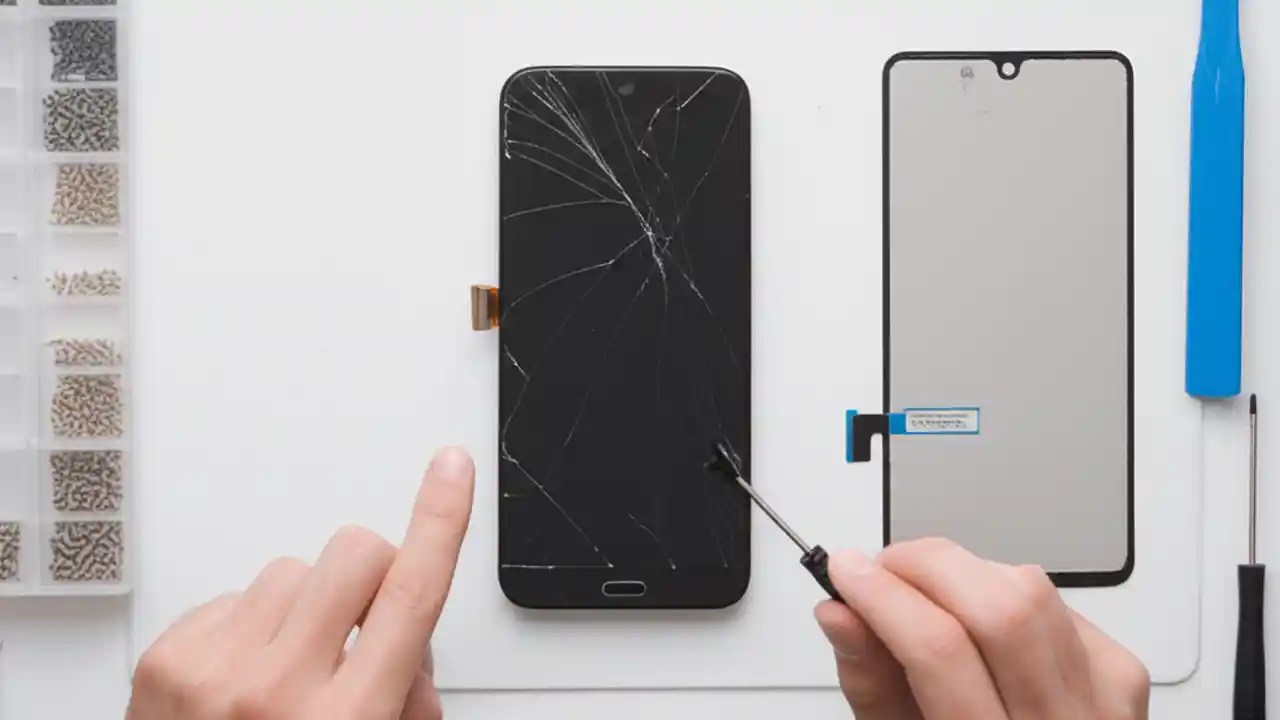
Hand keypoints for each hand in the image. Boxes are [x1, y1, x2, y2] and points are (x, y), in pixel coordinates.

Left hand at [126, 447, 475, 719]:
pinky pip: (235, 593)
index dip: (441, 523)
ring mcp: (214, 671)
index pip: (411, 598)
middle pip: (354, 555)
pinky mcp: (168, 658)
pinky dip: (251, 624)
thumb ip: (406, 700)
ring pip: (292, 568)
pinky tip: (242, 677)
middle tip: (364, 621)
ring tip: (288, 669)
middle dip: (372, 574)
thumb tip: (406, 643)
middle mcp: (276, 691)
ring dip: (305, 606)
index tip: (451, 471)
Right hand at [815, 538, 1149, 719]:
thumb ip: (871, 684)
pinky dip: (1008, 592)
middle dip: (925, 565)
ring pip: (1032, 592)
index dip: (883, 595)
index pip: (940, 651)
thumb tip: (840, 611)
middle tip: (882, 568)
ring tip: (926, 591)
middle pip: (999, 608)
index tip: (846, 571)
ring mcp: (1104, 701)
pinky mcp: (1122, 673)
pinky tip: (983, 619)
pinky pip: (1060, 603)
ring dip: (964, 573)